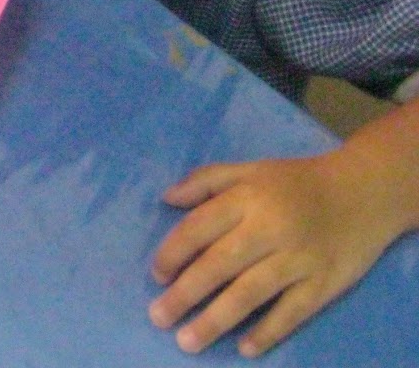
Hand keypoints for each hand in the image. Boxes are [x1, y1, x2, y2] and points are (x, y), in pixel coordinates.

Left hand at [149, 151, 397, 356]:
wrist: (363, 192)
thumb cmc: (296, 182)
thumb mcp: (249, 169)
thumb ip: (206, 180)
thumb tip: (167, 198)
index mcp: (247, 198)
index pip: (200, 228)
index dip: (174, 253)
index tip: (156, 277)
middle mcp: (270, 229)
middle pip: (220, 264)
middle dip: (186, 294)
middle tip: (158, 318)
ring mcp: (298, 259)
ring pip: (251, 293)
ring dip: (217, 320)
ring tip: (188, 342)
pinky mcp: (325, 284)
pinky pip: (292, 312)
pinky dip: (268, 331)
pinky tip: (245, 349)